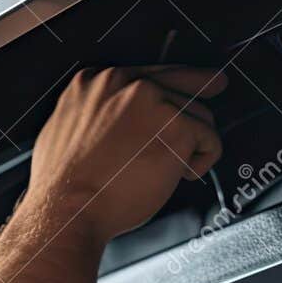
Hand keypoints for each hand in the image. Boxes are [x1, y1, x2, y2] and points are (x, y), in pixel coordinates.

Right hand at [21, 65, 225, 246]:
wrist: (66, 210)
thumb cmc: (64, 187)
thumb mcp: (64, 130)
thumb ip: (94, 113)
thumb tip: (116, 122)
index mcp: (94, 82)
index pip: (149, 72)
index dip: (175, 79)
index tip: (195, 79)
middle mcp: (125, 83)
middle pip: (181, 83)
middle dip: (198, 95)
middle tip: (217, 87)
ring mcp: (153, 102)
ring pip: (199, 113)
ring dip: (193, 144)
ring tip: (172, 170)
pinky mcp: (175, 127)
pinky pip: (209, 140)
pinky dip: (202, 161)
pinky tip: (182, 175)